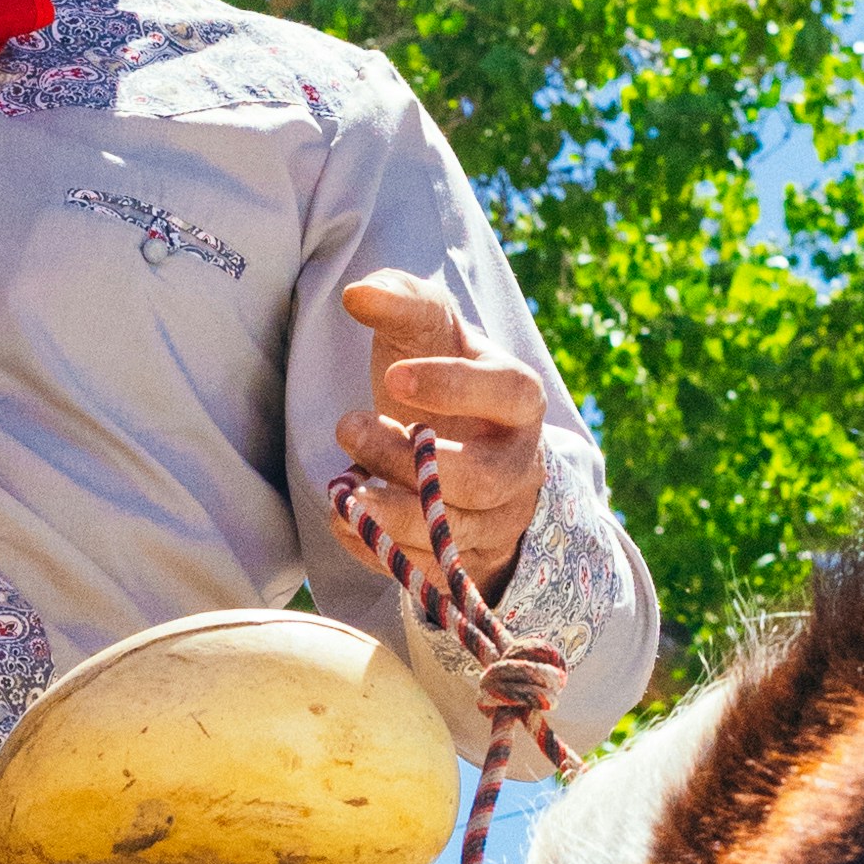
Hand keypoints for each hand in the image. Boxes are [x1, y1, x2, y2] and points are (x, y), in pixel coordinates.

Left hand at [335, 272, 547, 592]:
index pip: (509, 394)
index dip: (456, 387)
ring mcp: (497, 519)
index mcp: (520, 399)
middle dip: (409, 459)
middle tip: (348, 426)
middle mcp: (520, 465)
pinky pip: (428, 569)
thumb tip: (358, 294)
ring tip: (342, 490)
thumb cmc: (437, 373)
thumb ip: (399, 300)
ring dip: (392, 513)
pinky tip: (345, 521)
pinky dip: (381, 551)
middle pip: (480, 476)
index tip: (393, 377)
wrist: (455, 440)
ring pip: (453, 532)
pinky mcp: (464, 560)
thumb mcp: (425, 329)